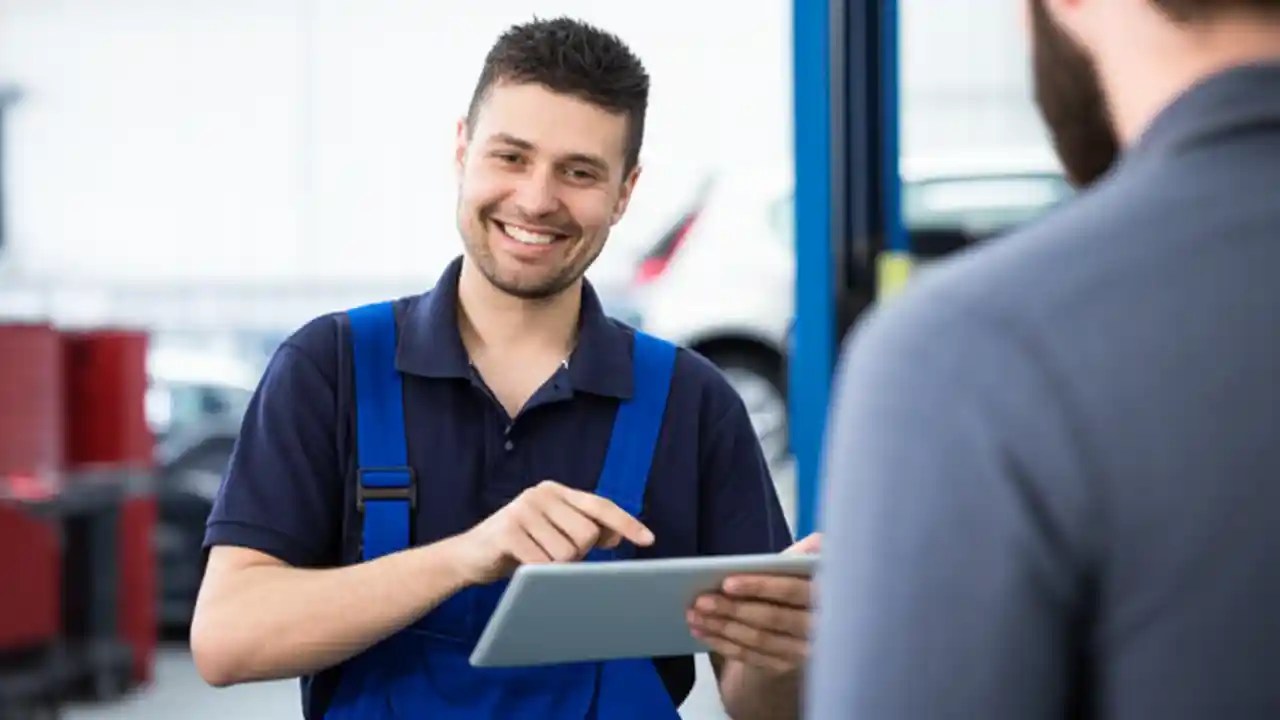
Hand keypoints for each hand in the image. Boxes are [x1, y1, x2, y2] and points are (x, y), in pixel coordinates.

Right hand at [452, 480, 654, 584]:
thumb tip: (617, 535)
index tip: (648, 539)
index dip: (626, 523)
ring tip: (534, 559)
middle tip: (551, 555)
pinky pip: (543, 562)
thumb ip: (583, 530)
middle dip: (577, 555)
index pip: (600, 506)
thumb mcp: (554, 535)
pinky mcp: (508, 530)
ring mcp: (523, 509)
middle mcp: (541, 493)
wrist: (468, 557)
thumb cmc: (518, 547)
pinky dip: (538, 572)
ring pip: (568, 552)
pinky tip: (522, 565)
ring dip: (555, 566)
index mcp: (555, 491)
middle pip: (587, 534)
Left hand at [687, 533, 820, 674]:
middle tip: (699, 601)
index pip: (792, 590)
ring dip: (722, 629)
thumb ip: (807, 553)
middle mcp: (819, 628)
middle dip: (732, 609)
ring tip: (693, 616)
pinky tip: (704, 633)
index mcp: (827, 595)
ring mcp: (804, 651)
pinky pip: (753, 657)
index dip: (760, 586)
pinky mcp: (788, 665)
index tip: (727, 583)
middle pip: (771, 619)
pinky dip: (725, 645)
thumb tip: (796, 551)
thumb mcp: (816, 561)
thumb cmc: (812, 579)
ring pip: (759, 641)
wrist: (819, 615)